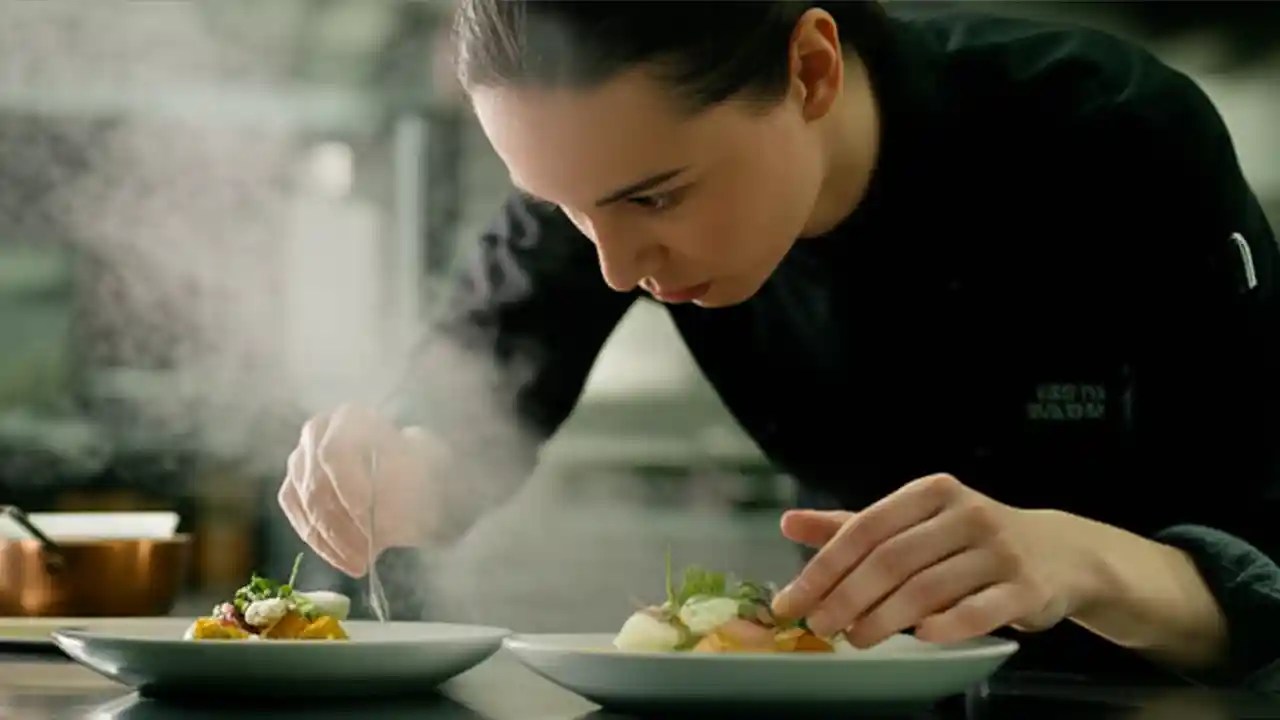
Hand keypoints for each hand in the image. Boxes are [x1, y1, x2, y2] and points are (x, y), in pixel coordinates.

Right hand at [277, 404, 448, 576]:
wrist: (411, 483)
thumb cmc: (419, 472)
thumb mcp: (425, 473)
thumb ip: (400, 486)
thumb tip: (372, 519)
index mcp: (352, 418)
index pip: (336, 452)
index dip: (349, 489)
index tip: (368, 521)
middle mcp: (318, 432)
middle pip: (316, 482)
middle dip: (341, 526)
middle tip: (366, 555)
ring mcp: (300, 460)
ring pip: (304, 502)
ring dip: (333, 539)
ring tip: (362, 563)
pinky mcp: (292, 487)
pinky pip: (297, 517)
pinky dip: (320, 543)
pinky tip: (345, 560)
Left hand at [772, 473, 1094, 647]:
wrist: (1060, 554)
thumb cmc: (969, 539)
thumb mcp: (913, 522)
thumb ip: (852, 526)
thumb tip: (788, 523)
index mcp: (930, 493)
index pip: (865, 529)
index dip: (824, 567)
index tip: (792, 600)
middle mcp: (965, 514)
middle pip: (891, 560)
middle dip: (847, 597)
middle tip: (819, 627)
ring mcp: (998, 551)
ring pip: (927, 588)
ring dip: (884, 618)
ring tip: (856, 638)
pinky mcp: (1026, 587)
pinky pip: (977, 610)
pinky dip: (944, 626)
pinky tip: (919, 637)